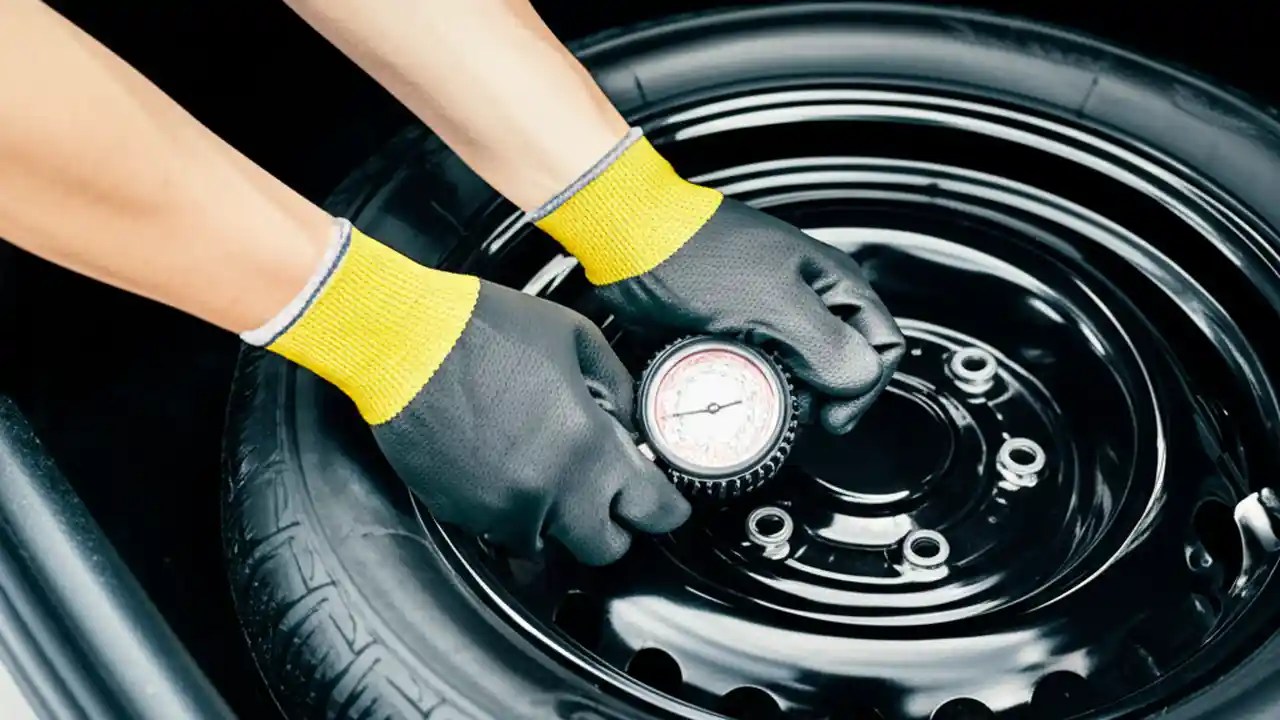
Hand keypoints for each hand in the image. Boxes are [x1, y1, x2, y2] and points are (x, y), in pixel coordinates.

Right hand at [257, 224, 689, 565]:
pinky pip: (500, 532)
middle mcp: (549, 493)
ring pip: (549, 545)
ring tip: (545, 472)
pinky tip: (504, 466)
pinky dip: (511, 511)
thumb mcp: (574, 336)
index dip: (665, 510)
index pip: (652, 511)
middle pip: (604, 550)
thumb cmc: (485, 329)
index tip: (664, 505)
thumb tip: (630, 420)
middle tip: (608, 500)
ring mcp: (501, 510)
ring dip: (557, 521)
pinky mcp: (461, 514)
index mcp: (588, 448)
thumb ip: (616, 385)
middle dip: (612, 527)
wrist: (403, 341)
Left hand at [532, 130, 905, 432]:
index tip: (831, 416)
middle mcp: (806, 298)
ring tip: (761, 406)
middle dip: (824, 398)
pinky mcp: (731, 330)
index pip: (882, 346)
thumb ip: (824, 344)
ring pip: (799, 373)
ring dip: (786, 397)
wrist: (627, 238)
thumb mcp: (771, 303)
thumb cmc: (693, 251)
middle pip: (841, 365)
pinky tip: (731, 391)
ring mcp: (768, 315)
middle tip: (795, 416)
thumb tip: (857, 380)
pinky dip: (751, 388)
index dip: (864, 388)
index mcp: (831, 282)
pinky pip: (757, 371)